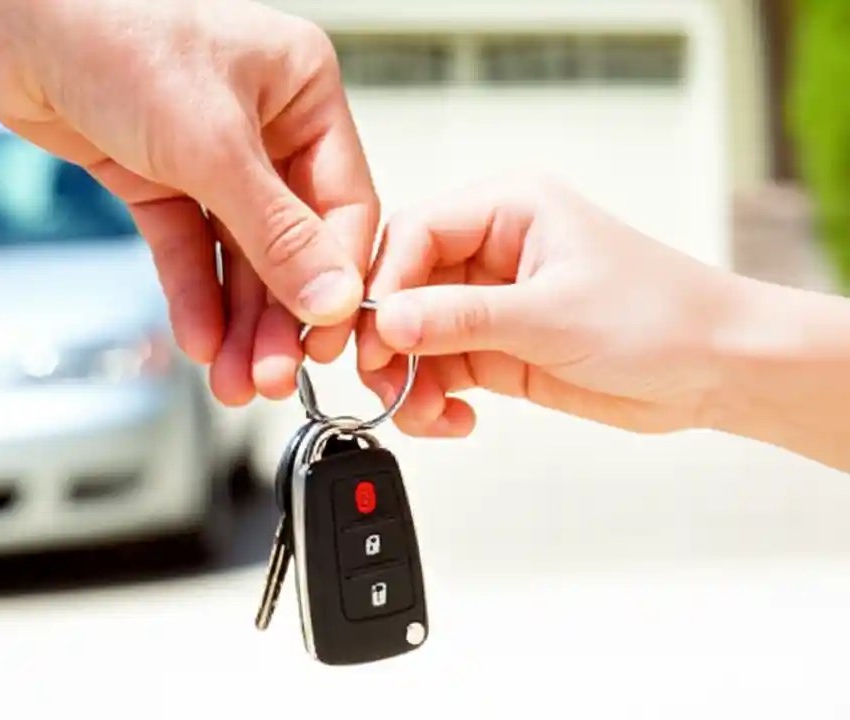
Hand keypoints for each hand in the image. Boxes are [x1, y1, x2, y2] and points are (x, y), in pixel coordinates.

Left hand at [0, 0, 378, 405]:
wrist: (14, 22)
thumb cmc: (115, 34)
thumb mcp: (213, 145)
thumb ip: (275, 231)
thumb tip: (331, 296)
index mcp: (302, 90)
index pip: (343, 203)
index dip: (336, 279)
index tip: (325, 339)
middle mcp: (262, 122)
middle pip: (288, 239)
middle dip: (277, 314)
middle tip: (271, 375)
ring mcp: (207, 152)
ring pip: (236, 253)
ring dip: (236, 319)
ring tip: (235, 377)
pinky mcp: (155, 175)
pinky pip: (186, 247)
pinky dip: (192, 293)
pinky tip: (202, 339)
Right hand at [356, 177, 744, 437]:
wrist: (716, 370)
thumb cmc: (663, 317)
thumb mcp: (553, 314)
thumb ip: (463, 319)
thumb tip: (388, 321)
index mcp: (508, 209)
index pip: (414, 234)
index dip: (382, 283)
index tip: (370, 333)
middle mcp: (491, 251)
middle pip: (402, 288)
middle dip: (389, 341)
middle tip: (386, 381)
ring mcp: (490, 302)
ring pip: (413, 337)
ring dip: (407, 380)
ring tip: (425, 412)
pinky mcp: (496, 348)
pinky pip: (437, 371)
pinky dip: (431, 400)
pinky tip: (453, 418)